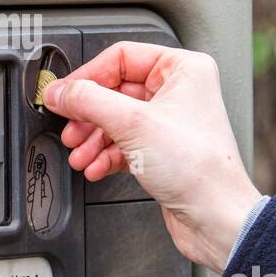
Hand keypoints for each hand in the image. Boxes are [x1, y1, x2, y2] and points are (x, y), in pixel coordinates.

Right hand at [43, 42, 260, 272]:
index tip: (63, 94)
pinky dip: (106, 155)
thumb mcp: (133, 124)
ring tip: (79, 154)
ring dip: (93, 138)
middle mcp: (179, 91)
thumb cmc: (198, 169)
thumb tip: (60, 91)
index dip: (87, 76)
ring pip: (116, 119)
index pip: (121, 58)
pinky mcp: (163, 150)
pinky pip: (124, 143)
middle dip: (88, 115)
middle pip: (115, 91)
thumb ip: (88, 101)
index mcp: (183, 69)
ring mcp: (170, 122)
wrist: (216, 219)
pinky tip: (94, 167)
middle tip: (70, 129)